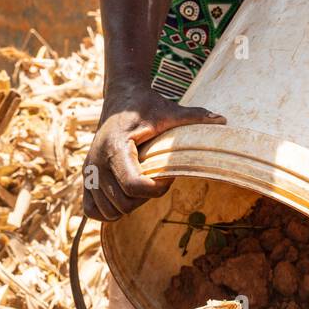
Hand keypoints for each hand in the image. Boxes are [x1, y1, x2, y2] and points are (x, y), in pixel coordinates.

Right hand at [82, 83, 226, 221]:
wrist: (121, 97)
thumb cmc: (146, 104)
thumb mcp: (170, 110)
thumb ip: (194, 117)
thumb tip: (223, 119)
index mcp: (116, 146)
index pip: (134, 185)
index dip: (155, 189)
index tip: (168, 178)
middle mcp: (97, 161)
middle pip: (123, 203)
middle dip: (145, 198)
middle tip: (157, 180)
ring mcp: (89, 170)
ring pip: (109, 211)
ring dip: (129, 205)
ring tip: (142, 185)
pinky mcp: (86, 176)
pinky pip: (91, 211)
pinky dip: (108, 211)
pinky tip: (125, 196)